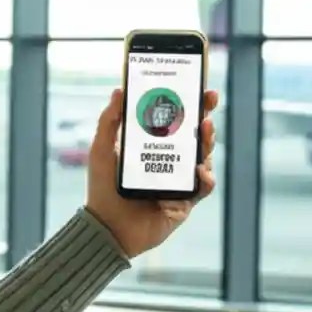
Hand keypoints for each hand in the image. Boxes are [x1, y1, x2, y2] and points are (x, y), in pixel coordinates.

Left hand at [84, 88, 219, 257]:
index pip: (175, 119)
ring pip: (204, 156)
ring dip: (208, 141)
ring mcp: (180, 180)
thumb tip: (119, 90)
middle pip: (195, 134)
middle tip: (210, 100)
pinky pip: (204, 187)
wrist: (107, 228)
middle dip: (206, 114)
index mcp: (153, 145)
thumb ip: (109, 121)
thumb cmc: (102, 188)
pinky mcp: (186, 201)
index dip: (188, 102)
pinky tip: (200, 171)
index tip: (197, 84)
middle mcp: (170, 160)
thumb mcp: (102, 150)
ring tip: (205, 130)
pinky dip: (206, 177)